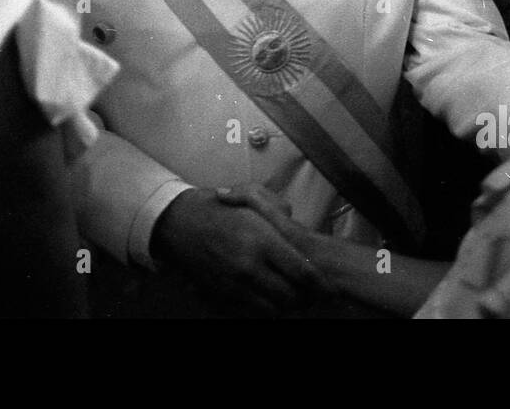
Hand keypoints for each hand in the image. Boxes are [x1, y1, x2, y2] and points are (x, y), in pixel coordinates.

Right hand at [150, 185, 331, 315]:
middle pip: (291, 297)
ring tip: (291, 297)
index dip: (321, 284)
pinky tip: (267, 297)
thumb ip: (278, 208)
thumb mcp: (251, 197)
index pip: (302, 272)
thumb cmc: (218, 207)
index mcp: (262, 241)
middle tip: (312, 295)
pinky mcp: (222, 295)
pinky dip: (263, 309)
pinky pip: (250, 312)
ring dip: (285, 307)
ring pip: (272, 310)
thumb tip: (294, 222)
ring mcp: (235, 284)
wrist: (179, 223)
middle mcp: (250, 266)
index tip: (329, 287)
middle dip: (306, 299)